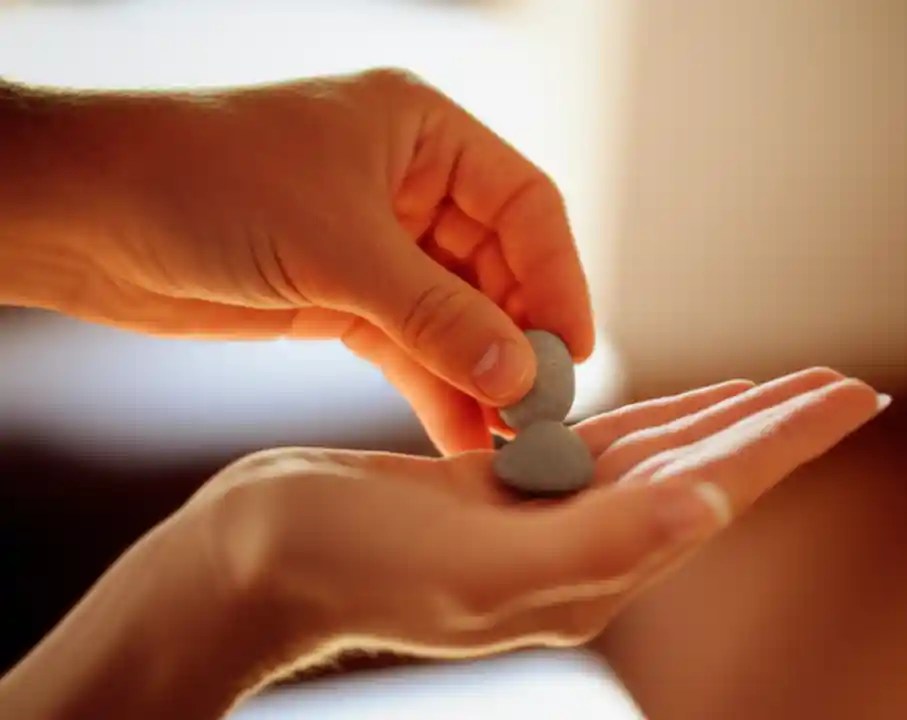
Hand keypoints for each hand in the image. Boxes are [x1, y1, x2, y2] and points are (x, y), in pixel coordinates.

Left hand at [0, 71, 590, 452]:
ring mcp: (376, 244)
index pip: (526, 204)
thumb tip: (519, 376)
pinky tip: (461, 435)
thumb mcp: (338, 247)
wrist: (83, 216)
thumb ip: (437, 316)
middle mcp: (409, 183)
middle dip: (519, 339)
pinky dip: (435, 388)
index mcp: (423, 132)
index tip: (571, 354)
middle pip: (499, 267)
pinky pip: (410, 347)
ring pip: (456, 315)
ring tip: (505, 440)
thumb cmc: (203, 183)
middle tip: (539, 411)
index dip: (558, 279)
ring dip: (480, 375)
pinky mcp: (341, 297)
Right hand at [0, 368, 885, 718]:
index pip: (717, 491)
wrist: (257, 562)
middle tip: (849, 386)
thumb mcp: (478, 562)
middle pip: (708, 473)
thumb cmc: (347, 565)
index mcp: (593, 568)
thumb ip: (599, 543)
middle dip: (779, 427)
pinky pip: (605, 448)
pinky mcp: (509, 493)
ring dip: (727, 419)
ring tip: (785, 388)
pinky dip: (654, 419)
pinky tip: (683, 405)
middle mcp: (584, 550)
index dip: (790, 442)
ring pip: (665, 458)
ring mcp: (548, 520)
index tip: (859, 399)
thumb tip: (707, 508)